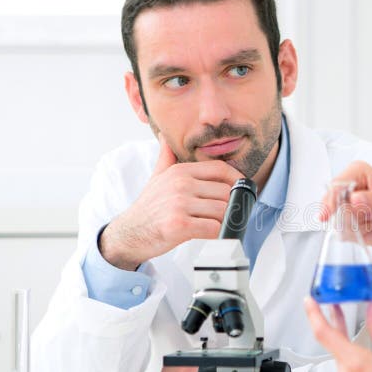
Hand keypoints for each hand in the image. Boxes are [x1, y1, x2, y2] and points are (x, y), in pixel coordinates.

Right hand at [100, 133, 242, 269]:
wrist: (128, 233)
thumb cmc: (148, 207)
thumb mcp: (157, 178)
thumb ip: (166, 157)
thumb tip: (164, 137)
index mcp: (180, 171)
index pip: (221, 169)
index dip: (237, 180)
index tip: (242, 191)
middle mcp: (180, 184)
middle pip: (226, 192)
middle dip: (231, 206)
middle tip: (228, 215)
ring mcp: (179, 204)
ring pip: (223, 211)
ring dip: (225, 222)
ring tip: (218, 225)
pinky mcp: (179, 225)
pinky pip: (213, 228)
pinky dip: (217, 234)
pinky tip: (211, 235)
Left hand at [304, 298, 371, 371]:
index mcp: (356, 363)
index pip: (324, 333)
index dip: (314, 314)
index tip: (310, 302)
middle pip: (334, 347)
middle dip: (339, 329)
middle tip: (340, 311)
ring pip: (342, 365)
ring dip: (351, 353)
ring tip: (369, 346)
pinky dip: (355, 371)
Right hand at [318, 161, 371, 258]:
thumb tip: (355, 199)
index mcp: (359, 173)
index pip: (336, 183)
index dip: (331, 197)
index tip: (329, 210)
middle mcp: (351, 190)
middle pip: (332, 202)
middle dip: (348, 213)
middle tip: (369, 215)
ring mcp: (349, 208)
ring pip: (338, 219)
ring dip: (357, 224)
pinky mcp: (349, 226)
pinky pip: (343, 233)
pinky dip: (357, 234)